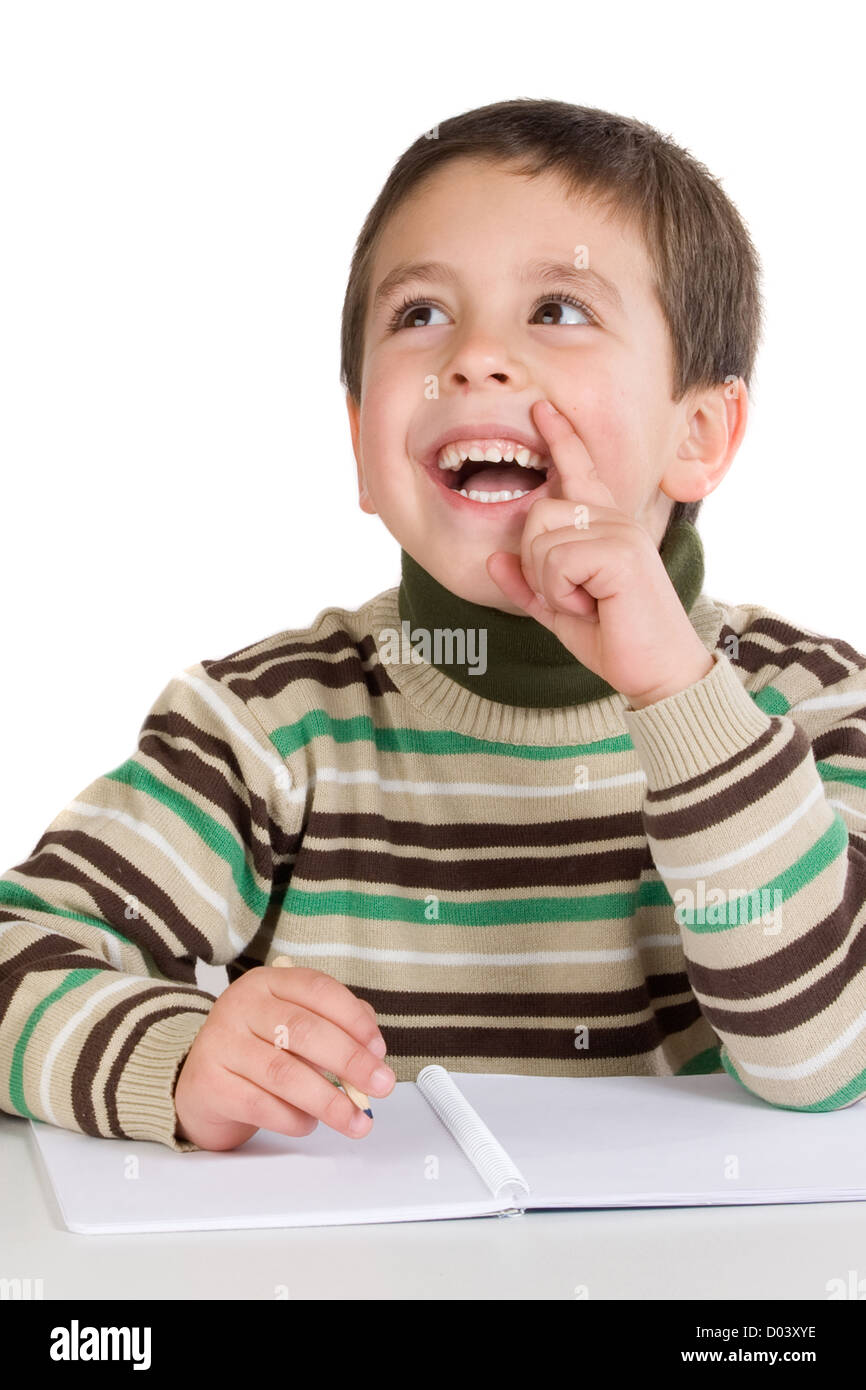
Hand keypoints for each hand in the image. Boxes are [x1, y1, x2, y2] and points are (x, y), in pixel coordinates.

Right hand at [173, 965, 393, 1150]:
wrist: (201, 1084)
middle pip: (304, 1030)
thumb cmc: (259, 1051)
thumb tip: (372, 1049)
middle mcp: (241, 1006)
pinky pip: (261, 1105)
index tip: (379, 1050)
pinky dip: (294, 1119)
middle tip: (380, 1085)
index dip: (354, 1019)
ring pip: (284, 1073)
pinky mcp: (210, 1084)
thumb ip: (336, 1026)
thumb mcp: (294, 1026)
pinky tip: (309, 1123)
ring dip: (328, 1100)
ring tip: (355, 1120)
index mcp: (268, 983)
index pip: (318, 989)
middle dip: (350, 1061)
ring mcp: (221, 1043)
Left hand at [486, 399, 713, 707]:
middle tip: (572, 596)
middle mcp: (614, 519)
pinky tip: (593, 606)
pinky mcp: (619, 552)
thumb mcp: (560, 612)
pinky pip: (556, 561)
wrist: (658, 672)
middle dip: (536, 564)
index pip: (578, 472)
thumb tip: (494, 559)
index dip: (560, 438)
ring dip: (550, 584)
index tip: (542, 409)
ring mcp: (619, 531)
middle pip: (538, 513)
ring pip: (541, 539)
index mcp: (604, 527)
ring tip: (587, 603)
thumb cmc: (616, 641)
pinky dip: (561, 593)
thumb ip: (527, 585)